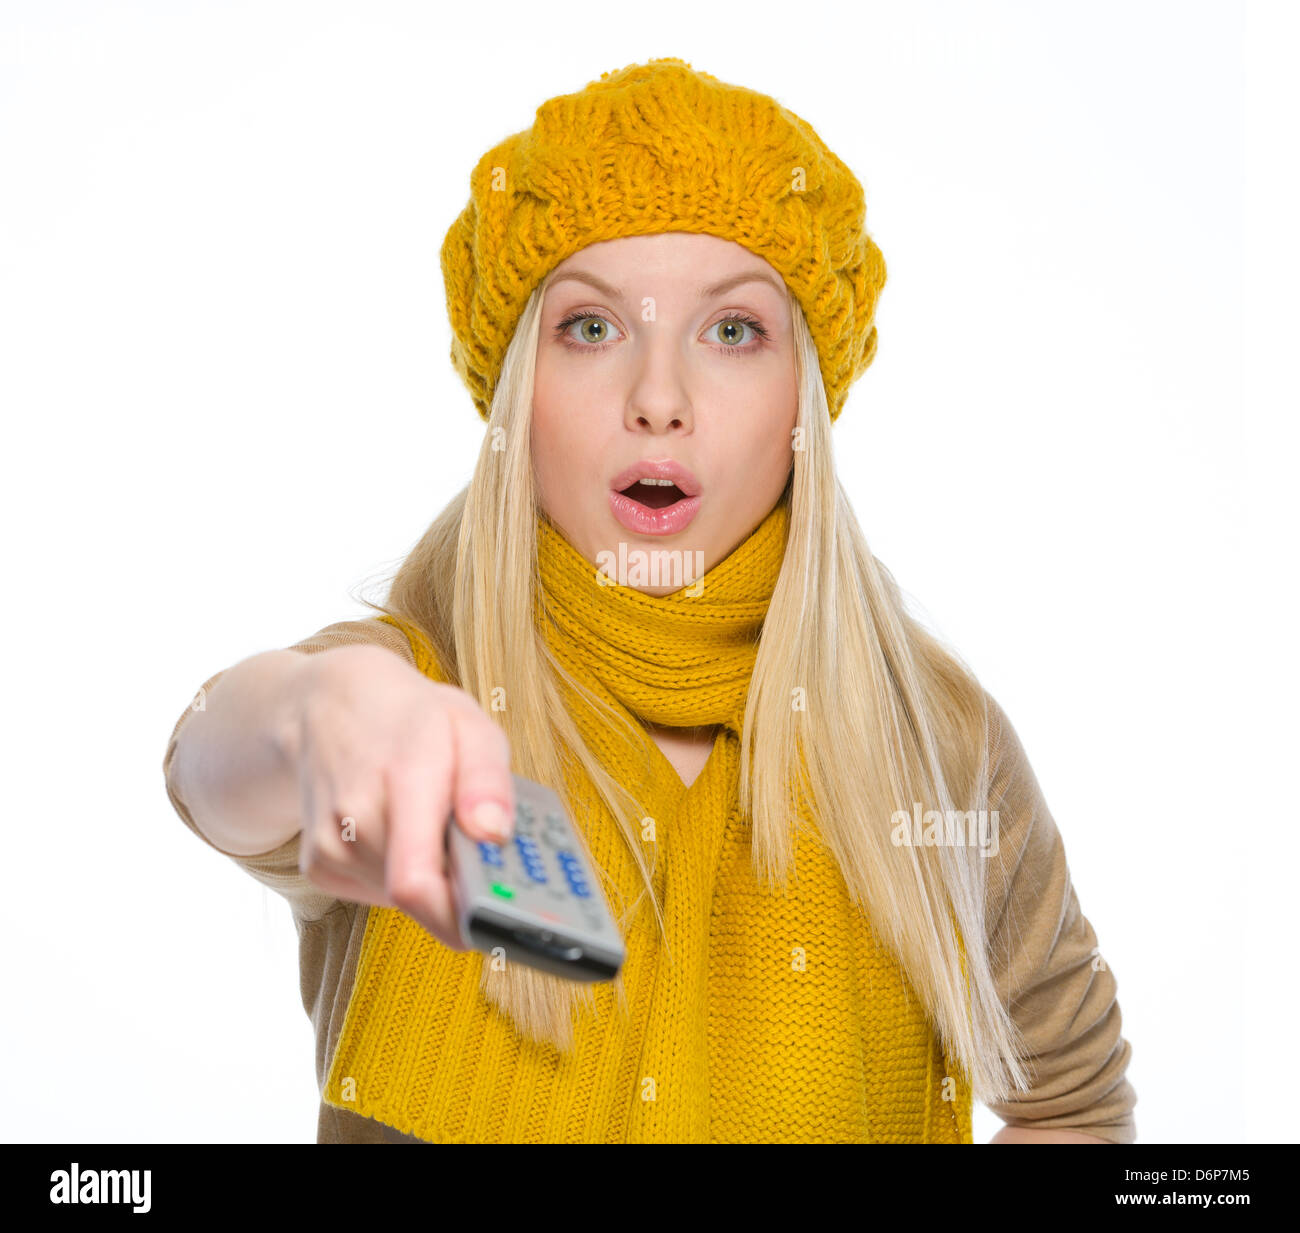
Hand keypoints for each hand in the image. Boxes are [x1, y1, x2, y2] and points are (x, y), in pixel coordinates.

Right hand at [287, 644, 514, 950]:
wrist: (325, 707)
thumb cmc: (408, 716)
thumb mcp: (469, 723)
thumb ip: (489, 780)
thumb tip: (495, 835)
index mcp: (404, 776)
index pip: (416, 882)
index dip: (462, 918)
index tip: (505, 920)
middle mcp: (356, 817)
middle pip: (423, 896)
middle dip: (463, 885)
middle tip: (482, 850)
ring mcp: (330, 846)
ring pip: (405, 899)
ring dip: (435, 876)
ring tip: (436, 824)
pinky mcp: (319, 866)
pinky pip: (381, 894)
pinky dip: (406, 874)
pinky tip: (405, 833)